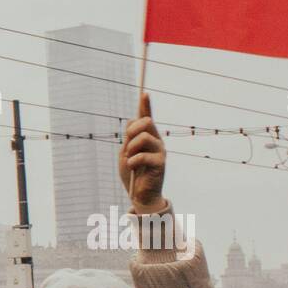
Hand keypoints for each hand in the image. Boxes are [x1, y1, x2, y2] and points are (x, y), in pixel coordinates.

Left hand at [119, 93, 166, 210]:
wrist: (139, 194)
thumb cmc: (132, 173)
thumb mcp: (126, 152)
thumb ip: (129, 138)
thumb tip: (133, 122)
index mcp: (147, 137)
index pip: (146, 117)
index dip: (146, 105)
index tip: (144, 93)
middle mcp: (156, 141)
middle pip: (147, 121)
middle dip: (133, 128)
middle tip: (127, 142)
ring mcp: (160, 151)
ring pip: (144, 136)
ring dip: (131, 147)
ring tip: (130, 159)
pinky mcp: (161, 163)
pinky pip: (143, 155)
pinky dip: (132, 161)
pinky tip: (132, 167)